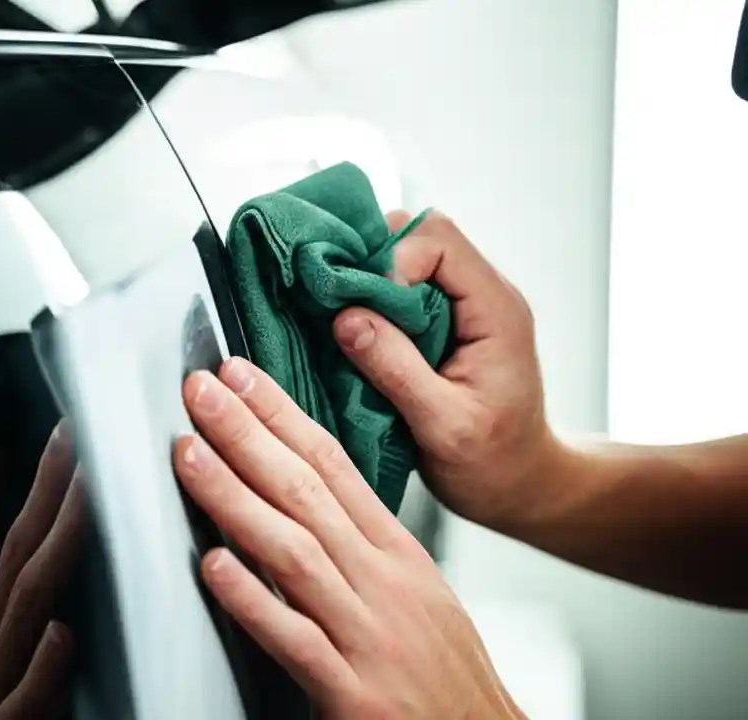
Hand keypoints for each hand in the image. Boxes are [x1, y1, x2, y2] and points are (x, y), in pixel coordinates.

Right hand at [0, 425, 84, 719]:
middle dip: (51, 498)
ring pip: (23, 619)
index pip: (19, 552)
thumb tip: (69, 588)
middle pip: (19, 565)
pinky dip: (41, 669)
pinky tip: (62, 633)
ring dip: (55, 554)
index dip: (47, 493)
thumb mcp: (4, 684)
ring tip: (86, 499)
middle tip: (81, 435)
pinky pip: (21, 707)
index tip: (76, 436)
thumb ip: (30, 638)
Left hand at [174, 359, 522, 718]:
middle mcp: (386, 585)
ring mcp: (370, 638)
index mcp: (399, 555)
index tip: (240, 376)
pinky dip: (252, 600)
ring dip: (234, 498)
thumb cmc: (443, 673)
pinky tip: (213, 567)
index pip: (334, 467)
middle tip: (202, 391)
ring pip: (293, 553)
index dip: (282, 415)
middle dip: (249, 435)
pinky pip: (295, 640)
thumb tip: (300, 493)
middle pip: (308, 493)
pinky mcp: (356, 695)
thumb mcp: (415, 592)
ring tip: (189, 455)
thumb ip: (359, 545)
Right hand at [332, 210, 560, 529]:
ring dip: (368, 286)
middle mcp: (482, 296)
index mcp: (496, 310)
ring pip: (405, 258)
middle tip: (342, 310)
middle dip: (373, 265)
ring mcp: (463, 307)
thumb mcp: (443, 426)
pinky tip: (357, 339)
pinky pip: (401, 290)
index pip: (438, 239)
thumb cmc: (493, 465)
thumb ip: (396, 369)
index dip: (392, 262)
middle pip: (418, 235)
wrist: (520, 486)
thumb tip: (346, 318)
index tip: (365, 311)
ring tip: (347, 327)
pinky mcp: (442, 323)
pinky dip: (371, 305)